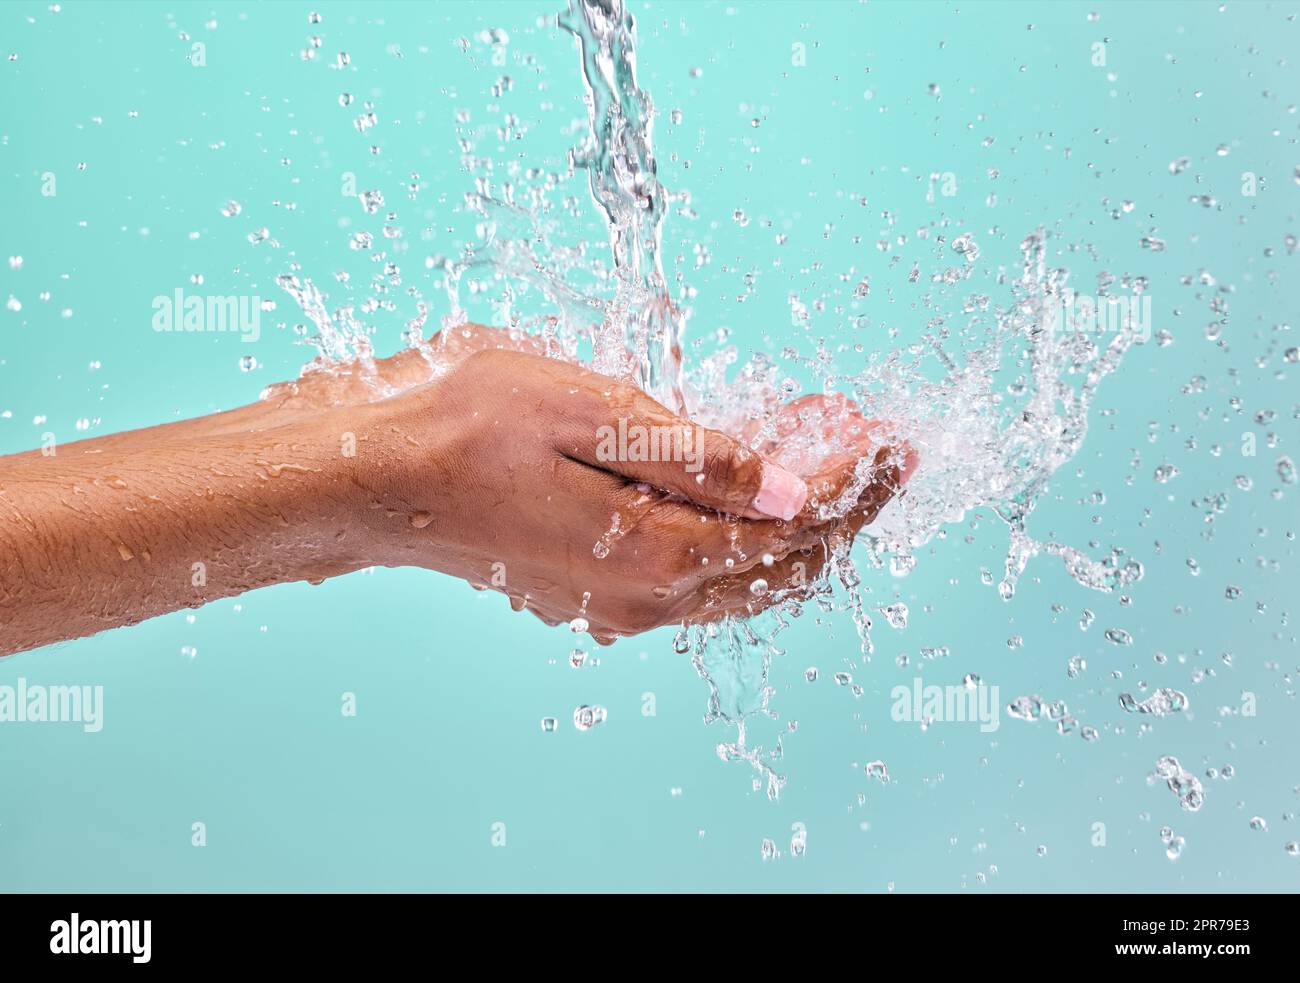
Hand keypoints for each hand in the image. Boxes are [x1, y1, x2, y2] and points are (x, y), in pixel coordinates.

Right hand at [314, 340, 908, 641]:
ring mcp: (624, 603)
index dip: (851, 477)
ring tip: (831, 450)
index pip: (794, 524)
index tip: (886, 431)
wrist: (376, 481)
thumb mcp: (591, 412)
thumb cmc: (467, 426)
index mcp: (657, 551)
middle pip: (783, 562)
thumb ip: (698, 458)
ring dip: (799, 519)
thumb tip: (792, 488)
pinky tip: (754, 488)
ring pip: (749, 577)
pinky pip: (705, 577)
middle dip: (843, 501)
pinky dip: (748, 534)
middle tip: (876, 440)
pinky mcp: (602, 593)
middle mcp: (650, 596)